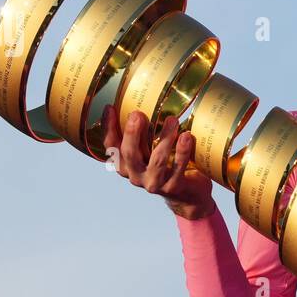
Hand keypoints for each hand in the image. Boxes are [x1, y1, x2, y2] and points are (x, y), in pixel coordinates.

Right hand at [102, 104, 216, 219]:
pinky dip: (181, 151)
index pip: (111, 146)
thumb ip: (143, 133)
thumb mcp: (150, 150)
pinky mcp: (172, 187)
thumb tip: (140, 101)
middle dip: (132, 133)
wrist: (188, 195)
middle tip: (138, 114)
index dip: (109, 128)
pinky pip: (177, 168)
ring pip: (156, 160)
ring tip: (172, 120)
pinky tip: (186, 136)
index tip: (110, 107)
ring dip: (164, 138)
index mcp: (125, 164)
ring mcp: (153, 183)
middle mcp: (135, 175)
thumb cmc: (167, 165)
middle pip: (129, 154)